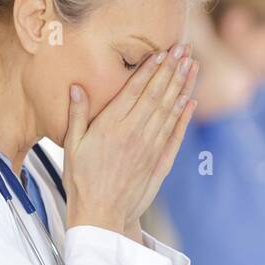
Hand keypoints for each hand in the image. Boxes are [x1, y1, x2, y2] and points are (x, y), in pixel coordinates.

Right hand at [62, 44, 198, 234]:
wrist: (101, 216)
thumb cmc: (81, 182)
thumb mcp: (72, 147)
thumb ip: (77, 115)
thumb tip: (76, 87)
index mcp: (111, 125)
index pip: (135, 89)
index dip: (150, 68)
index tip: (162, 51)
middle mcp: (134, 133)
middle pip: (157, 94)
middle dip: (171, 69)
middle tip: (183, 48)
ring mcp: (149, 148)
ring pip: (170, 111)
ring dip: (182, 86)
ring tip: (192, 65)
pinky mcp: (159, 163)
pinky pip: (175, 135)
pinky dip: (184, 117)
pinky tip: (191, 101)